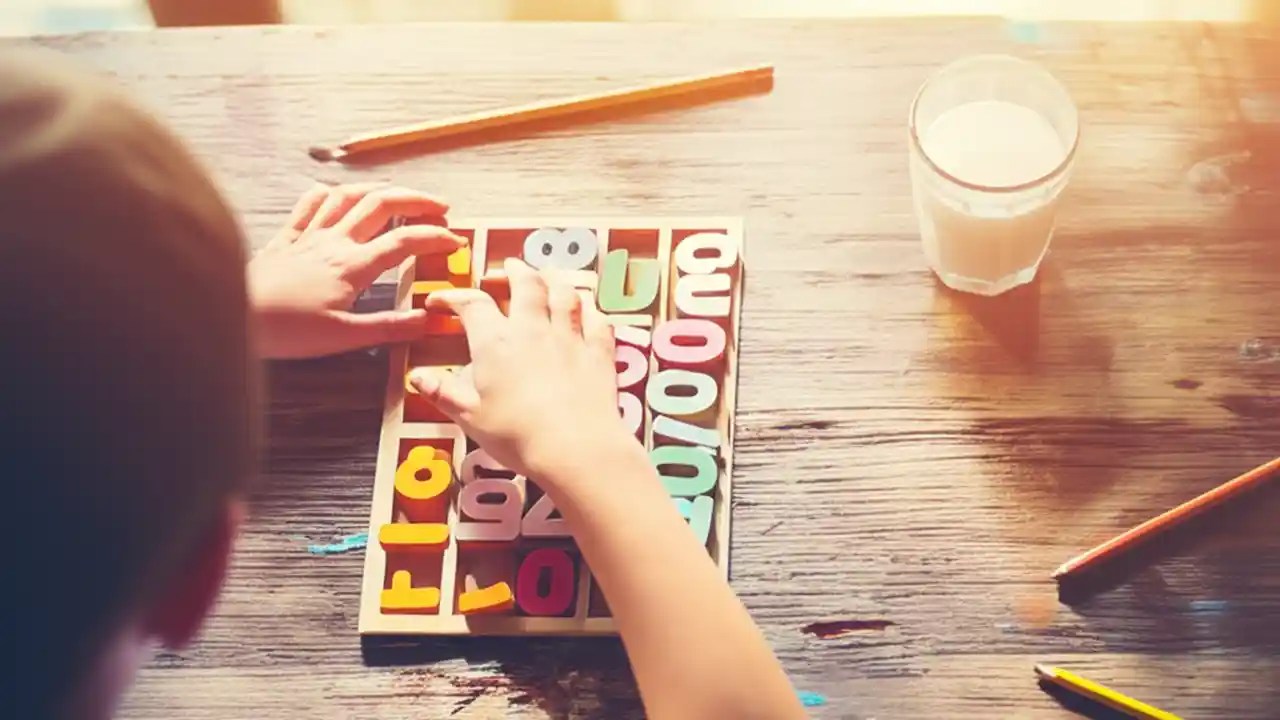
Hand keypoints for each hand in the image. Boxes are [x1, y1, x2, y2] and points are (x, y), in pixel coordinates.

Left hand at [247, 183, 464, 358]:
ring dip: (379, 190)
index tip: (455, 241)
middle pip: (382, 205)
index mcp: (353, 265)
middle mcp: (334, 241)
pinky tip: (336, 193)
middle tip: (440, 207)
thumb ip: (390, 327)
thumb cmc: (286, 330)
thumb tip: (429, 320)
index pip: (405, 242)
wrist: (232, 313)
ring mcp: (308, 235)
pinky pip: (309, 204)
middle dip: (416, 200)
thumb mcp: (344, 337)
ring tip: (399, 195)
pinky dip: (328, 193)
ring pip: (349, 196)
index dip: (435, 237)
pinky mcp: (285, 238)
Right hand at [407, 259, 635, 482]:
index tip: (440, 301)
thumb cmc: (517, 435)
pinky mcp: (599, 353)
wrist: (575, 448)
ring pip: (564, 293)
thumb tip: (417, 376)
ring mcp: (570, 338)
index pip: (472, 305)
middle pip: (526, 284)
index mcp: (496, 342)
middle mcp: (533, 330)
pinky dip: (591, 308)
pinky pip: (597, 320)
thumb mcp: (470, 416)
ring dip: (555, 278)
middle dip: (514, 271)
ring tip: (548, 272)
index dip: (454, 297)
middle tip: (508, 267)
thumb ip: (444, 392)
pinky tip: (588, 307)